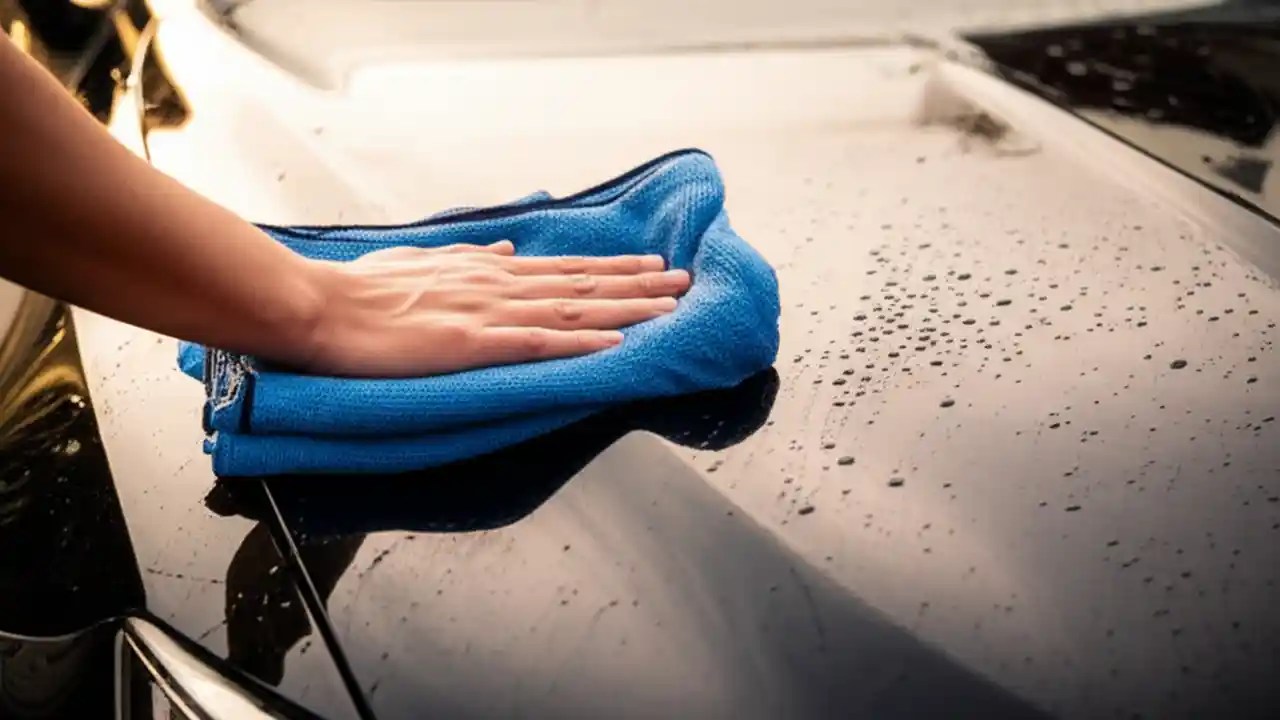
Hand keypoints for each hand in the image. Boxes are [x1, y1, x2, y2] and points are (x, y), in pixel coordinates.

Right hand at [301, 240, 690, 376]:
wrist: (319, 308)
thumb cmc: (363, 291)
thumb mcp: (424, 261)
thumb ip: (471, 258)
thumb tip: (510, 250)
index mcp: (487, 272)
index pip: (565, 271)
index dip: (613, 270)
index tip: (652, 266)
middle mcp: (497, 287)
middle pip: (582, 286)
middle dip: (637, 285)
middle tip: (685, 281)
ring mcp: (487, 315)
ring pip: (571, 312)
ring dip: (625, 309)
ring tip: (669, 308)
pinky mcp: (470, 345)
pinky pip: (536, 345)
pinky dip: (579, 345)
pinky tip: (614, 346)